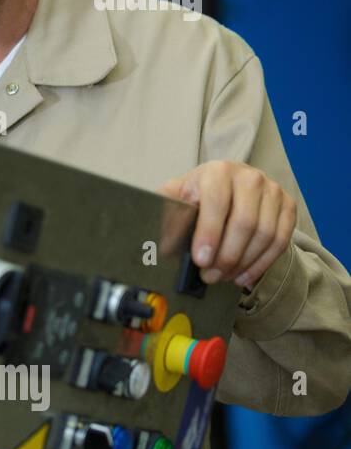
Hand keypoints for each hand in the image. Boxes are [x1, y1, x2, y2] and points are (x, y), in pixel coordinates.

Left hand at [158, 161, 296, 290]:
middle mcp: (249, 177)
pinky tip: (242, 276)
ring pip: (265, 235)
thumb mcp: (175, 198)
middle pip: (245, 222)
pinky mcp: (287, 206)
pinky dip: (261, 264)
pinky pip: (281, 241)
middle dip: (226, 256)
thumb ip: (167, 215)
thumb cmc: (196, 195)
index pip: (217, 203)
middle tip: (210, 275)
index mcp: (218, 171)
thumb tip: (160, 242)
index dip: (209, 234)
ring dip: (243, 263)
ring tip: (222, 276)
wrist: (223, 185)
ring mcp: (272, 191)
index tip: (200, 259)